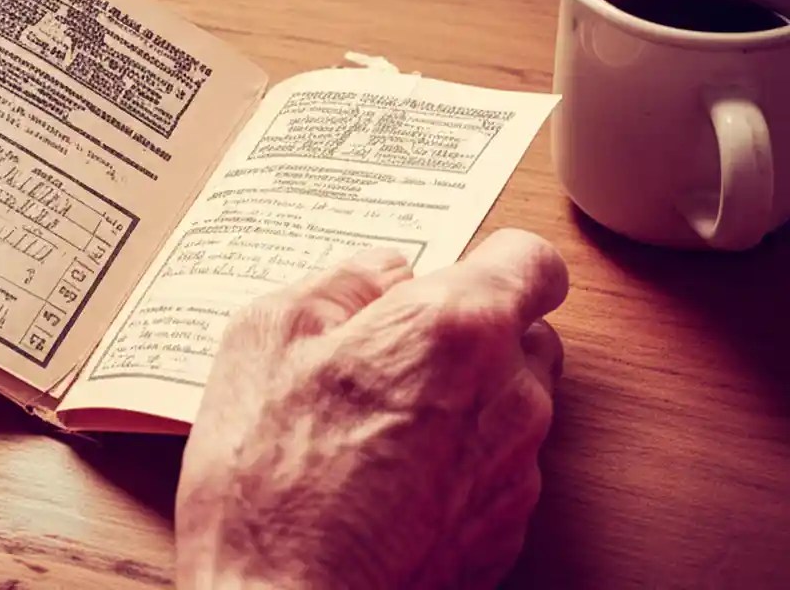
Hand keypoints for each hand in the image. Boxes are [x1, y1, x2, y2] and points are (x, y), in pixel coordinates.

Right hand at [176, 229, 568, 588]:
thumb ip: (339, 281)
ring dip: (461, 402)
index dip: (489, 263)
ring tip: (374, 425)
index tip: (449, 279)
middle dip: (469, 335)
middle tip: (387, 356)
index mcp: (455, 330)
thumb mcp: (265, 338)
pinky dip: (455, 464)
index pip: (532, 263)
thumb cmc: (267, 482)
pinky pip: (495, 471)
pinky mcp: (502, 533)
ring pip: (511, 406)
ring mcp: (513, 473)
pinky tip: (384, 479)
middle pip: (525, 335)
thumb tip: (380, 272)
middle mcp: (506, 397)